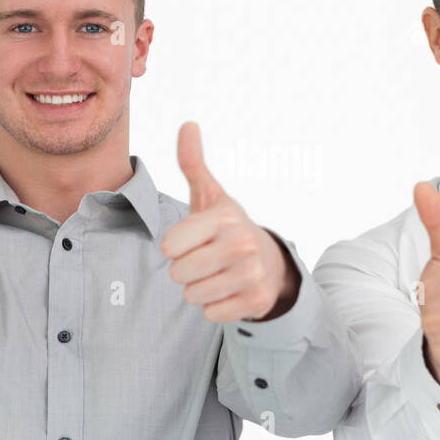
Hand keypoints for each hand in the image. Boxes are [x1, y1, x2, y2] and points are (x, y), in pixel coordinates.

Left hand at [160, 121, 300, 322]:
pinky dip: (214, 307)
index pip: (169, 246)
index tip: (192, 240)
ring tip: (215, 275)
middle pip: (178, 273)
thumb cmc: (226, 228)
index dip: (174, 247)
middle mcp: (242, 243)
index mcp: (224, 217)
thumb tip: (188, 125)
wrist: (270, 261)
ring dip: (198, 289)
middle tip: (204, 260)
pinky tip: (228, 291)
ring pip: (192, 295)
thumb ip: (192, 163)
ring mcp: (252, 274)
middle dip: (184, 271)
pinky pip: (210, 314)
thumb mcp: (209, 196)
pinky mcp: (257, 301)